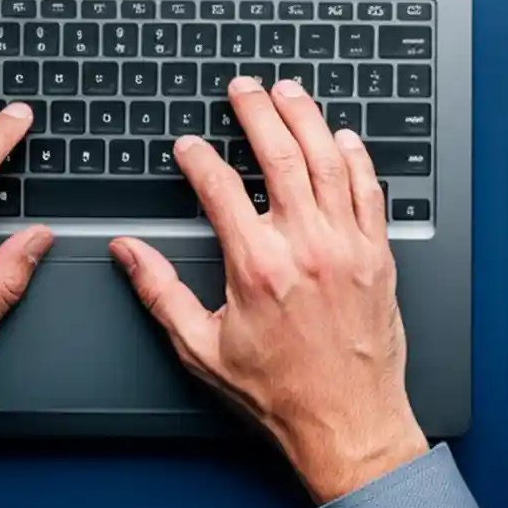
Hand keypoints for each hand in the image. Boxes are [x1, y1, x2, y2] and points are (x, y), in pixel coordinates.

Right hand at [109, 77, 426, 502]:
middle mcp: (306, 246)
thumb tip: (128, 253)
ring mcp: (349, 246)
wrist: (347, 420)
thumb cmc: (280, 391)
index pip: (219, 187)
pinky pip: (371, 191)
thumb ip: (160, 293)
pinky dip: (357, 158)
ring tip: (291, 93)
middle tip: (244, 87)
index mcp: (257, 266)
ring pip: (330, 162)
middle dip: (258, 111)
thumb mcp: (202, 349)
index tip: (187, 145)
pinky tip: (344, 139)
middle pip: (280, 155)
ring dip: (309, 119)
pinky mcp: (380, 255)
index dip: (198, 158)